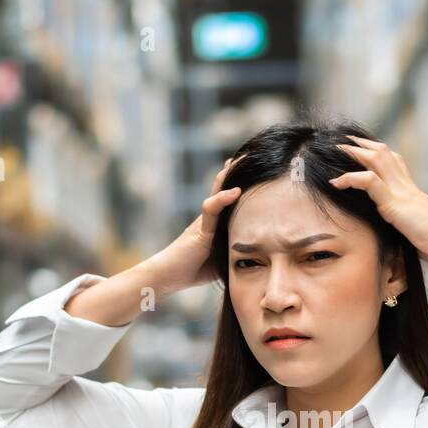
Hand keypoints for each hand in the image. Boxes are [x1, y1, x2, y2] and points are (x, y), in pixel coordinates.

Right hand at [145, 155, 244, 294]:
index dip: (241, 182)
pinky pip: (211, 210)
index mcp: (217, 223)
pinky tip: (235, 191)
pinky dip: (222, 199)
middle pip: (224, 187)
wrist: (167, 275)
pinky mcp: (200, 230)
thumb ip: (236, 250)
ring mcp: (204, 221)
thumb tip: (260, 254)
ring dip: (229, 175)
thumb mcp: (222, 259)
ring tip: (243, 159)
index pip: (231, 197)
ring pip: (218, 192)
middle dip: (237, 170)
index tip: (256, 167)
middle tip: (252, 152)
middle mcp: (210, 217)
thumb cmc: (193, 269)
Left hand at [329, 135, 427, 268]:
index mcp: (412, 192)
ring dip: (354, 153)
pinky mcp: (395, 204)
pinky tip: (336, 182)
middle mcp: (406, 187)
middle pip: (384, 153)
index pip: (394, 162)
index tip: (360, 151)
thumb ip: (404, 231)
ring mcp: (401, 192)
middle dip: (362, 145)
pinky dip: (350, 178)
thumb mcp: (416, 235)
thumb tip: (392, 248)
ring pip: (376, 159)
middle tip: (342, 141)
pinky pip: (369, 182)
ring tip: (335, 150)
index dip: (376, 154)